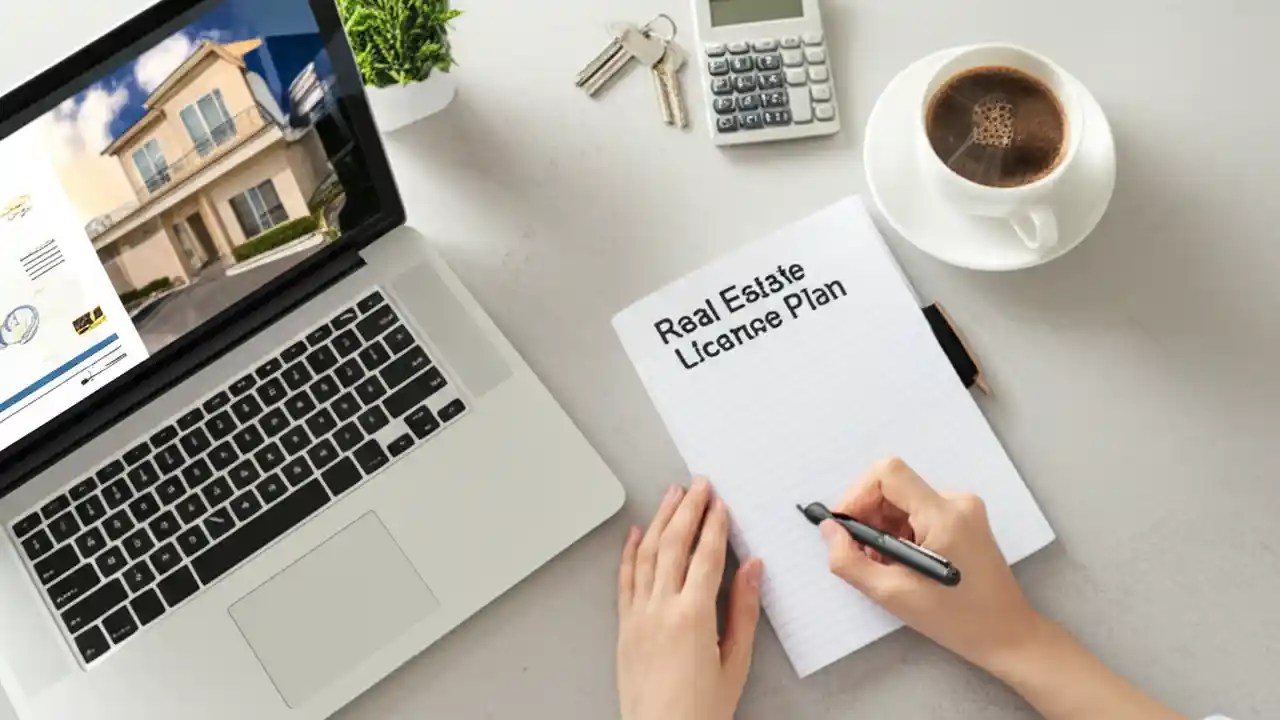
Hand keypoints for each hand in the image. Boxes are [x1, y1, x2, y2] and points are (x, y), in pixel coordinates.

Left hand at [617, 479, 763, 719]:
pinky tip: (636, 533)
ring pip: (647, 554)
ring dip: (660, 520)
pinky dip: (630, 552)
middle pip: (675, 543)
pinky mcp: (624, 626)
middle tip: (698, 484)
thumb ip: (743, 609)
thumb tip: (753, 568)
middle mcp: (661, 608)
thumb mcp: (736, 661)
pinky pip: (625, 579)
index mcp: (694, 615)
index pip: (706, 555)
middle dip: (688, 509)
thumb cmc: (701, 709)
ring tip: (671, 495)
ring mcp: (638, 615)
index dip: (714, 524)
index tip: (720, 502)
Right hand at [820, 457, 1043, 669]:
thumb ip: (850, 560)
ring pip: (904, 500)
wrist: (1006, 634)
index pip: (888, 473)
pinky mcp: (965, 519)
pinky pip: (919, 511)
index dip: (857, 493)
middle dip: (868, 516)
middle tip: (860, 553)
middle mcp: (956, 502)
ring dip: (883, 528)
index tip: (846, 525)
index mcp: (943, 515)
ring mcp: (964, 509)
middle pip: (894, 486)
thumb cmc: (954, 619)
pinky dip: (901, 532)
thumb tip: (830, 529)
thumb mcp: (891, 594)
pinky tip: (903, 563)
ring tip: (885, 566)